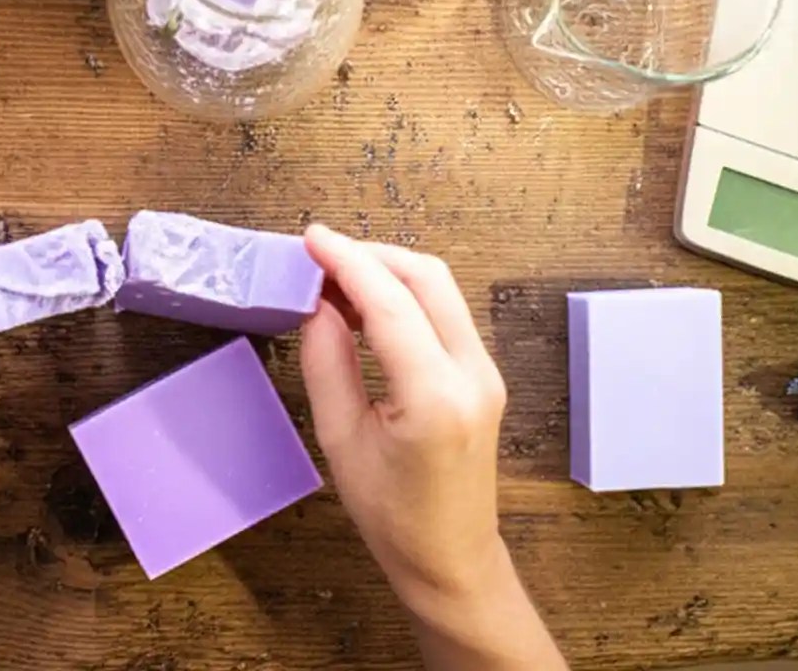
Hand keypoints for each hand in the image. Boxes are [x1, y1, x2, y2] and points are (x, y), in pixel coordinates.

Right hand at [301, 226, 565, 669]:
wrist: (450, 558)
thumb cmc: (391, 516)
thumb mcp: (340, 440)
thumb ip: (327, 364)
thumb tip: (316, 305)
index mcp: (435, 397)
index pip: (391, 302)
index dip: (347, 261)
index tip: (311, 238)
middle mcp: (472, 374)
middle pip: (426, 277)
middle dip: (370, 255)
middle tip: (318, 257)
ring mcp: (486, 373)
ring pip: (440, 289)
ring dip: (388, 272)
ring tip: (334, 281)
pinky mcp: (485, 375)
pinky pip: (445, 314)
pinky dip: (405, 297)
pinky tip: (365, 308)